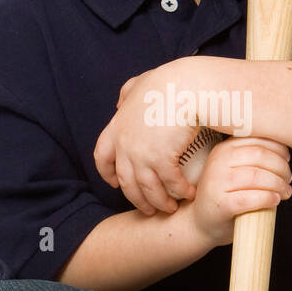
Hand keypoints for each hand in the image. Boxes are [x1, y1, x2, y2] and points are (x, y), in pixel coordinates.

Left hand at [94, 68, 200, 215]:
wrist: (184, 86)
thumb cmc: (167, 82)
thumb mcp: (140, 83)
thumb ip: (127, 93)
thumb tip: (119, 104)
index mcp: (116, 128)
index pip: (101, 157)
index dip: (107, 174)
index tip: (116, 184)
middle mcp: (124, 145)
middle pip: (126, 182)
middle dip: (137, 199)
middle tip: (150, 208)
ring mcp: (141, 154)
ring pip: (147, 190)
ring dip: (160, 202)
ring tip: (171, 207)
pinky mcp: (162, 159)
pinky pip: (170, 184)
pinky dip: (180, 191)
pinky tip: (190, 194)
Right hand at [183, 137, 291, 245]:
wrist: (201, 223)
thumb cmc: (226, 195)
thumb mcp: (235, 169)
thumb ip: (253, 157)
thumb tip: (285, 150)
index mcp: (224, 149)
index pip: (257, 140)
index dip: (278, 149)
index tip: (287, 159)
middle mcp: (218, 162)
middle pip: (260, 156)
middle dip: (281, 167)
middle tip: (288, 179)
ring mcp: (217, 183)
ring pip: (256, 176)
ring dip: (278, 184)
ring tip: (285, 192)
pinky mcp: (220, 204)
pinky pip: (249, 198)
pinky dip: (267, 198)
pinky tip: (275, 200)